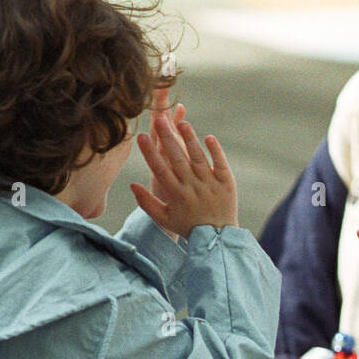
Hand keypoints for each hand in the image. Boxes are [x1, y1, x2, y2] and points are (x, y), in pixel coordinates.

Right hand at [131, 99, 237, 238]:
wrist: (217, 239)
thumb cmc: (188, 227)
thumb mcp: (164, 219)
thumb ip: (146, 203)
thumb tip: (132, 184)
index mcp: (176, 195)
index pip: (159, 170)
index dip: (149, 153)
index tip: (140, 137)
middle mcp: (192, 187)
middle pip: (177, 159)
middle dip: (167, 139)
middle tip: (158, 119)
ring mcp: (210, 184)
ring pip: (198, 158)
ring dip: (189, 139)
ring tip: (181, 123)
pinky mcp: (226, 183)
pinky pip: (220, 163)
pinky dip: (215, 150)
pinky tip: (209, 137)